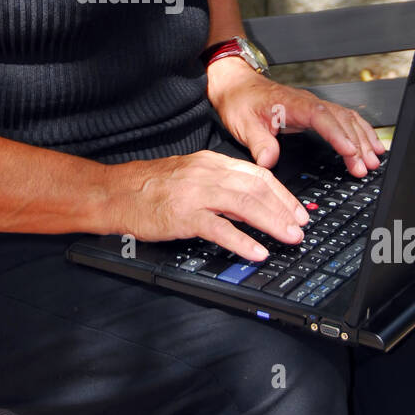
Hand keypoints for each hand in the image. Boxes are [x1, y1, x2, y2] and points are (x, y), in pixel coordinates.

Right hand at [113, 149, 310, 260]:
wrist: (114, 192)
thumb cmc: (149, 187)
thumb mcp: (190, 176)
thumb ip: (220, 185)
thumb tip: (250, 203)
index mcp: (210, 163)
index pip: (257, 175)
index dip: (282, 194)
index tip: (298, 210)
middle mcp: (206, 174)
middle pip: (256, 189)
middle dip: (284, 210)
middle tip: (301, 227)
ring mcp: (195, 194)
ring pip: (244, 205)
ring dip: (272, 223)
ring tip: (289, 238)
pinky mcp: (182, 216)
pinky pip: (219, 228)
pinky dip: (242, 241)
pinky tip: (257, 252)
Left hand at [206, 58, 385, 176]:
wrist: (237, 87)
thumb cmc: (241, 102)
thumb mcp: (243, 124)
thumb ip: (258, 142)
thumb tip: (269, 161)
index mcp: (293, 104)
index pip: (322, 117)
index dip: (338, 135)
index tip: (350, 152)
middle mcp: (309, 103)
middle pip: (341, 120)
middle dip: (357, 143)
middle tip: (366, 166)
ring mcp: (315, 106)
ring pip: (347, 119)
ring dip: (363, 139)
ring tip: (375, 159)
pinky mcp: (316, 113)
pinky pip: (344, 120)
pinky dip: (360, 132)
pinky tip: (370, 144)